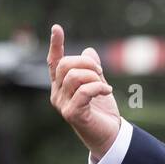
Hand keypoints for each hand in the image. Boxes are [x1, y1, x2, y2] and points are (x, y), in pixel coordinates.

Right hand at [47, 24, 121, 160]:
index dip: (56, 45)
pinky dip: (98, 87)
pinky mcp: (71, 113)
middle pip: (66, 65)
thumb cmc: (102, 112)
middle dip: (86, 63)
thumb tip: (89, 51)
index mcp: (61, 85)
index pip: (54, 62)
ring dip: (94, 77)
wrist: (109, 136)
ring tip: (104, 85)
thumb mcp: (99, 84)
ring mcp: (62, 104)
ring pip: (74, 76)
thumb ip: (93, 69)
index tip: (57, 28)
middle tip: (100, 72)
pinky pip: (84, 91)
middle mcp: (57, 94)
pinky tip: (107, 91)